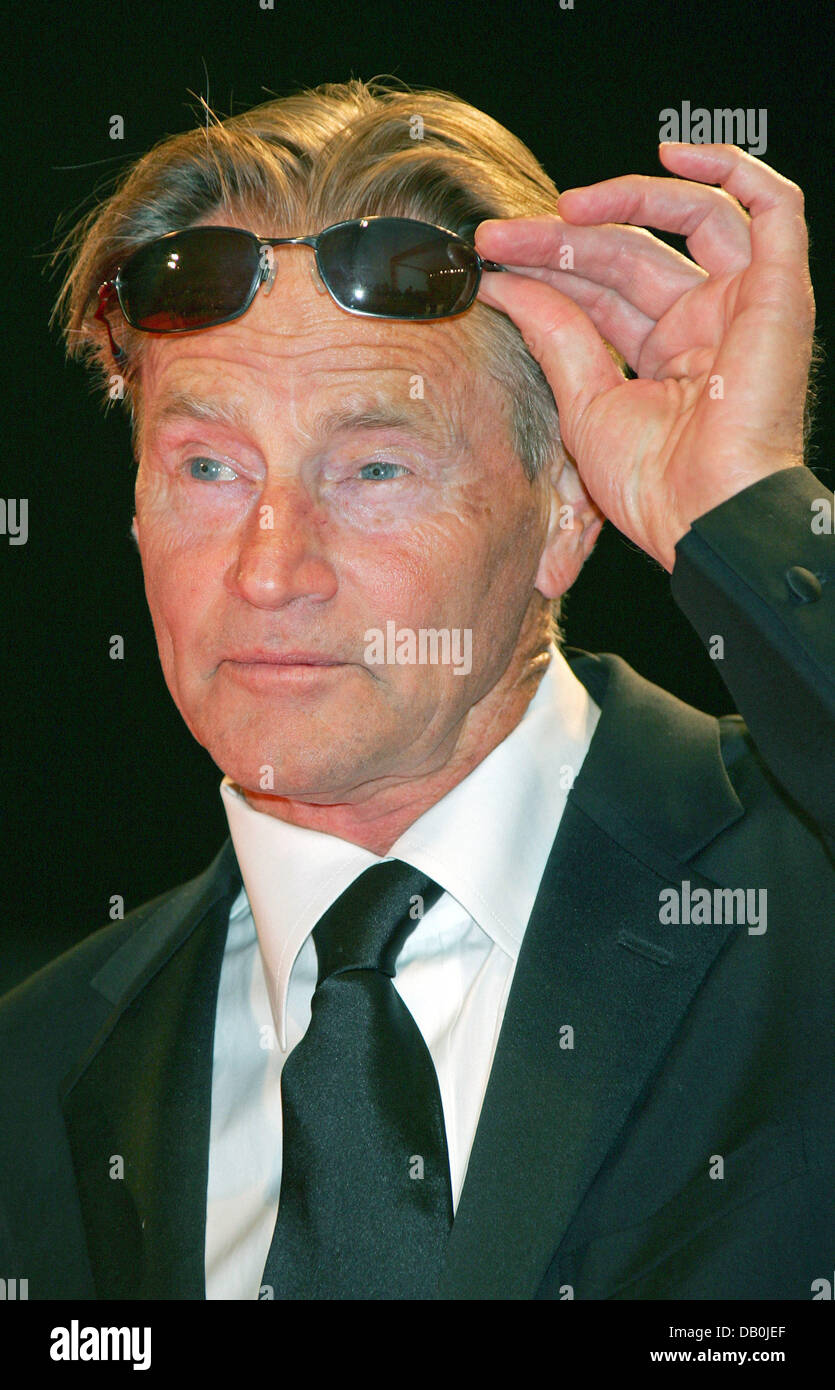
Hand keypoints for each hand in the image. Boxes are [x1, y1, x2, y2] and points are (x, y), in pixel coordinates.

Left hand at [475, 143, 814, 572]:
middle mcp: (705, 326)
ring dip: (625, 202)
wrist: (704, 514)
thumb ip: (555, 335)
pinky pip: (773, 209)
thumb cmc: (655, 485)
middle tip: (499, 237)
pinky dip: (731, 171)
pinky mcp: (780, 291)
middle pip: (633, 254)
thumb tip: (505, 283)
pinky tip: (668, 155)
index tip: (489, 262)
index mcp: (665, 358)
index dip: (547, 269)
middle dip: (563, 240)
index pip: (602, 291)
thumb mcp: (585, 403)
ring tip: (562, 207)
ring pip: (688, 222)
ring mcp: (743, 305)